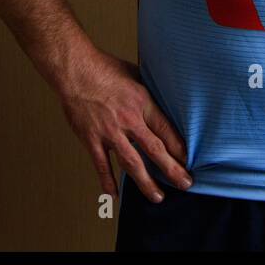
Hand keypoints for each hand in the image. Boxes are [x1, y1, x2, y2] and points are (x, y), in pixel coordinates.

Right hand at [57, 48, 192, 202]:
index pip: (166, 130)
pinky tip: (115, 194)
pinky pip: (102, 165)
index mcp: (142, 102)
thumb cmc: (105, 68)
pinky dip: (108, 181)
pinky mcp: (91, 139)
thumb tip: (164, 96)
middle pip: (155, 150)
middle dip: (172, 170)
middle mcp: (128, 120)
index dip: (179, 148)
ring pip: (131, 163)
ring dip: (146, 182)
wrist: (75, 70)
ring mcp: (109, 132)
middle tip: (185, 184)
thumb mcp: (136, 74)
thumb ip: (149, 91)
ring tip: (157, 196)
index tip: (188, 161)